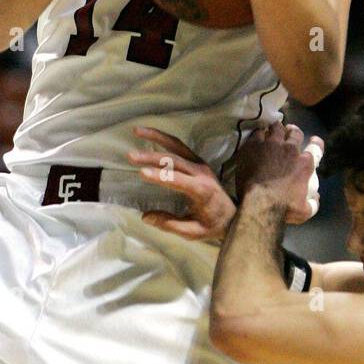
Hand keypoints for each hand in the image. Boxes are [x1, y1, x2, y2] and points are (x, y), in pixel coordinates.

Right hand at [128, 127, 235, 241]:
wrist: (232, 214)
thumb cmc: (212, 225)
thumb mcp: (193, 232)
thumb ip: (170, 224)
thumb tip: (145, 217)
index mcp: (202, 190)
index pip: (179, 180)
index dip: (161, 176)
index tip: (141, 173)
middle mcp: (201, 172)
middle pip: (174, 159)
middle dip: (152, 156)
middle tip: (131, 156)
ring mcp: (200, 163)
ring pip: (177, 145)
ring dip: (156, 136)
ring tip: (137, 131)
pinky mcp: (197, 160)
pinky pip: (179, 146)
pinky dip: (163, 138)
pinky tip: (149, 133)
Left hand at [235, 124, 322, 224]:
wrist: (260, 202)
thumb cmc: (284, 208)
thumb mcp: (304, 211)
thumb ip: (312, 203)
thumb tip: (316, 198)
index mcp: (304, 164)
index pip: (315, 148)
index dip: (316, 143)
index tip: (314, 140)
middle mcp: (290, 150)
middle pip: (294, 133)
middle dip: (293, 132)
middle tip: (289, 132)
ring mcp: (271, 145)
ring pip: (276, 128)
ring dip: (276, 129)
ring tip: (272, 131)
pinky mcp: (254, 145)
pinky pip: (257, 133)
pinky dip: (259, 134)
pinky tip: (257, 136)